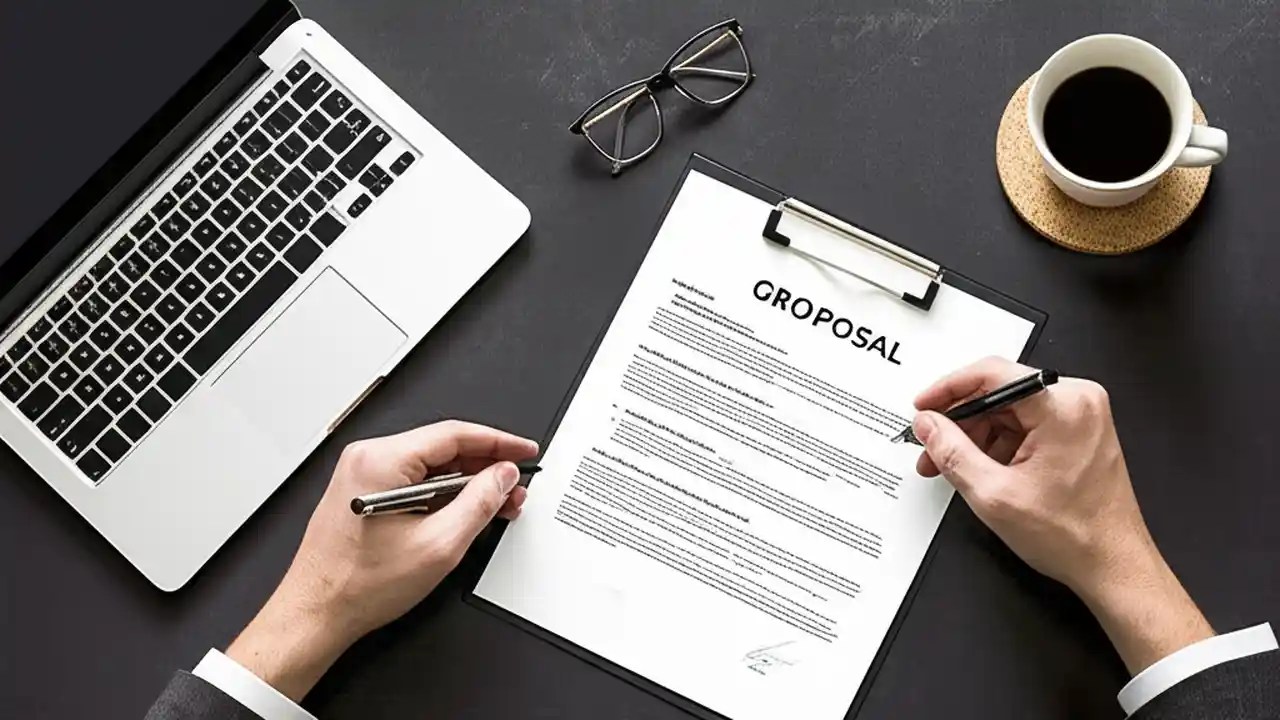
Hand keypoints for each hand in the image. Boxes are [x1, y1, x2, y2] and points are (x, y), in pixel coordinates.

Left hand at [226, 421, 538, 700]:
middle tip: (516, 485)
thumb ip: (479, 503)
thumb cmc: (357, 585)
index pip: (454, 434)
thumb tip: (501, 477)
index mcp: (381, 460)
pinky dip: (445, 495)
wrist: (316, 613)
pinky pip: (415, 482)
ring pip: (431, 467)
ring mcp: (363, 475)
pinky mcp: (365, 493)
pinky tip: (467, 510)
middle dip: (486, 467)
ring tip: (499, 504)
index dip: (498, 442)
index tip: (523, 451)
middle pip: (443, 448)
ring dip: (468, 484)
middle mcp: (368, 459)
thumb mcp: (438, 545)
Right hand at [912, 357, 1211, 673]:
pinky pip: (1026, 423)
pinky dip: (998, 443)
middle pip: (999, 392)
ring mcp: (1081, 415)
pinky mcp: (1078, 430)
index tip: (925, 405)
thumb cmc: (1073, 535)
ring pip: (1009, 410)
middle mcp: (1078, 402)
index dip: (948, 388)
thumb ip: (952, 452)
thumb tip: (928, 425)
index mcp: (1064, 408)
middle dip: (959, 420)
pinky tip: (977, 466)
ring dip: (976, 434)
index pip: (992, 374)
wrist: (1112, 565)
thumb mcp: (994, 495)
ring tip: (949, 464)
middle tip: (930, 442)